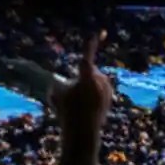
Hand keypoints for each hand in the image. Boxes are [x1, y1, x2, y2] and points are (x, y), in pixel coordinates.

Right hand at [51, 31, 112, 156]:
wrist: (83, 130)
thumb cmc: (67, 109)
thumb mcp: (55, 91)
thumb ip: (58, 79)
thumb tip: (62, 79)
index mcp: (87, 77)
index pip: (87, 57)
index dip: (89, 46)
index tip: (95, 35)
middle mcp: (101, 80)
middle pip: (87, 70)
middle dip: (80, 78)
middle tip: (74, 96)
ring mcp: (107, 87)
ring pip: (92, 79)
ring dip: (85, 86)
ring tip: (80, 102)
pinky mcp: (109, 94)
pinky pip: (97, 88)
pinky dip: (91, 93)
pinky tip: (87, 106)